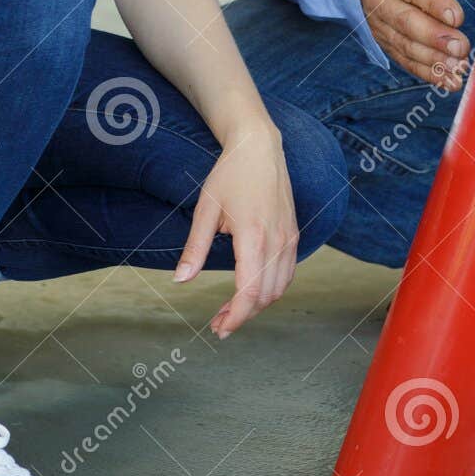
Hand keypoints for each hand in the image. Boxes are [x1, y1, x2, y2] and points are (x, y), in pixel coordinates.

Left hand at [172, 123, 299, 337]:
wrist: (259, 147)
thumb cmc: (230, 175)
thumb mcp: (206, 210)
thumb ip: (195, 248)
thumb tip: (180, 280)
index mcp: (254, 237)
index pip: (249, 293)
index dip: (235, 317)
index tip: (219, 328)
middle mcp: (278, 241)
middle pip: (266, 296)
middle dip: (243, 316)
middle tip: (219, 323)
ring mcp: (290, 238)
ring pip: (280, 288)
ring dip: (258, 305)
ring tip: (233, 310)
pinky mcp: (294, 234)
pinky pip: (288, 273)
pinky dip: (272, 289)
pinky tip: (252, 289)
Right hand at [360, 0, 474, 84]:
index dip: (433, 3)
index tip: (457, 17)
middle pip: (405, 21)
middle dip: (434, 37)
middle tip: (461, 47)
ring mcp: (379, 24)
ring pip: (405, 45)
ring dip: (432, 60)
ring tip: (458, 69)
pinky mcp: (386, 42)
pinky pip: (405, 60)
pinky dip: (426, 73)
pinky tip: (448, 81)